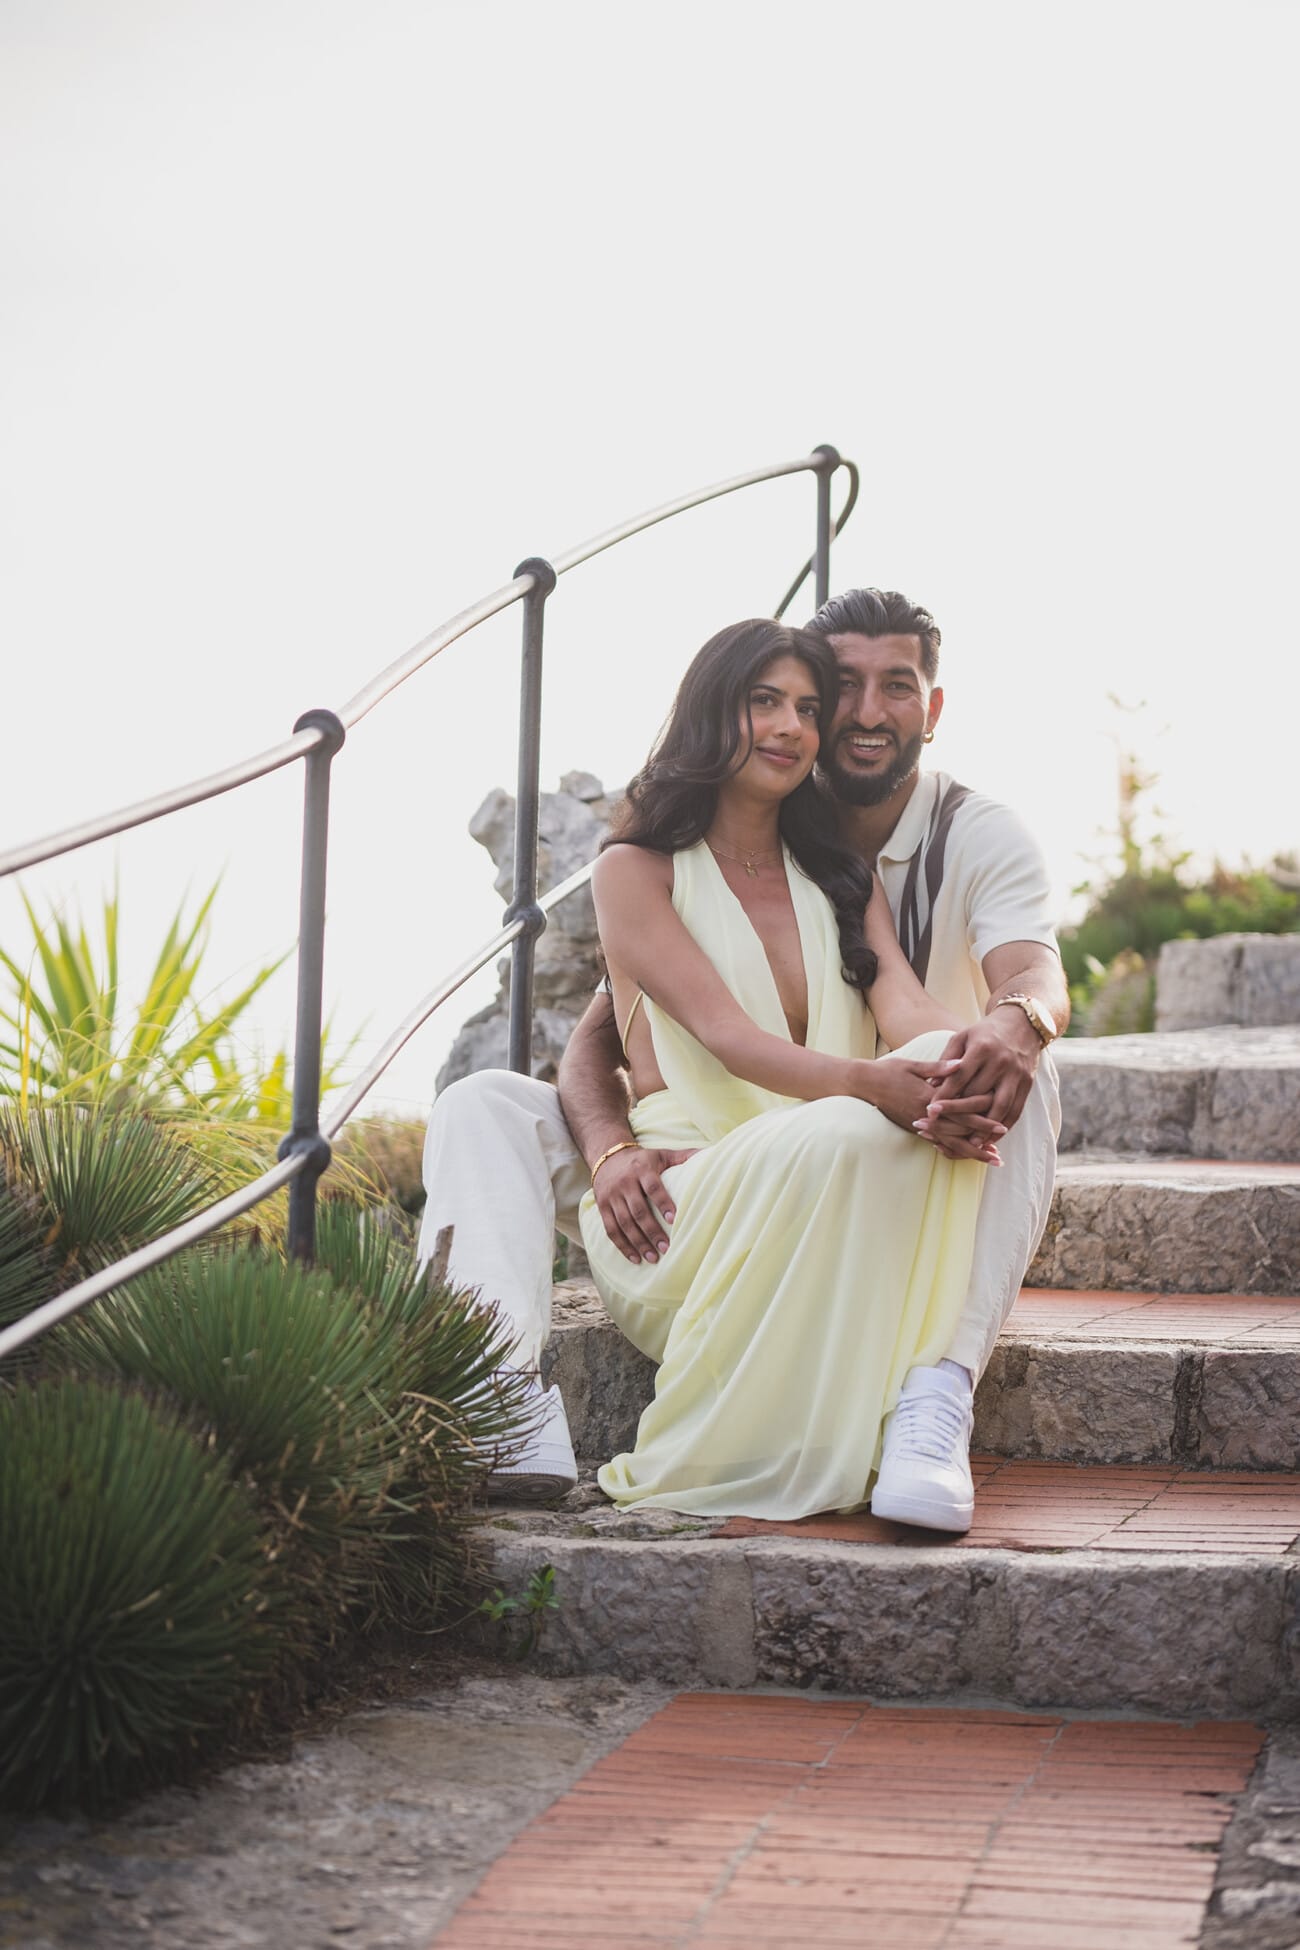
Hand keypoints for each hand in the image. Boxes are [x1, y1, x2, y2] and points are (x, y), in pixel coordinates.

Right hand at [592, 1145, 697, 1264]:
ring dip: (638, 1242)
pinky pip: (611, 1229)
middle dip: (652, 1231)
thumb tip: (711, 1155)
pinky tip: (635, 1258)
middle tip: (666, 1247)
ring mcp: (611, 1196)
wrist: (607, 1157)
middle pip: (637, 1210)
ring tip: (653, 1257)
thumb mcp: (661, 1154)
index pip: (653, 1187)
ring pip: (623, 1223)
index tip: (674, 1220)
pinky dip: (622, 1246)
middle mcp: (624, 1183)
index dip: (663, 1203)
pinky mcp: (602, 1207)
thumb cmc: (642, 1160)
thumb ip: (684, 1156)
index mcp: (641, 1169)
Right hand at [862, 1057, 1002, 1164]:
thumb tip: (961, 1064)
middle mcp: (925, 1115)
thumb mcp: (913, 1065)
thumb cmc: (889, 1070)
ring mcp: (919, 1124)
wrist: (864, 1085)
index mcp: (929, 1097)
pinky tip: (965, 1153)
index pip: (961, 1113)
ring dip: (969, 1152)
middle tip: (999, 1155)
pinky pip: (936, 1142)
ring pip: (948, 1142)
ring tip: (987, 1160)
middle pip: (958, 1133)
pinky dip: (952, 1149)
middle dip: (980, 1144)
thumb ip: (939, 1068)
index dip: (982, 1121)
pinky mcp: (914, 1127)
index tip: (1001, 1127)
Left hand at [926, 1010, 1041, 1130]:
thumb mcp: (962, 1037)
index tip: (929, 1110)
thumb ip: (946, 1060)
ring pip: (999, 1106)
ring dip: (985, 1128)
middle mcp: (1001, 1062)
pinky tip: (993, 1138)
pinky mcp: (1027, 1084)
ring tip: (971, 1143)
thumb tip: (931, 1084)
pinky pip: (1016, 1109)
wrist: (1022, 1024)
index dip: (944, 1095)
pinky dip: (1004, 1126)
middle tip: (944, 1129)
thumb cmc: (984, 1032)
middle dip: (959, 1114)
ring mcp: (1016, 1074)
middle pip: (978, 1094)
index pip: (960, 1077)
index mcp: (982, 1049)